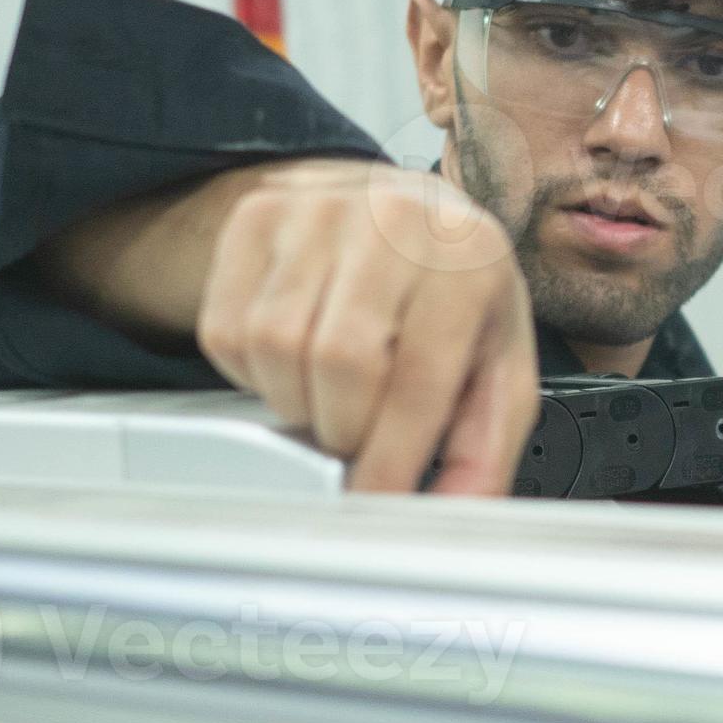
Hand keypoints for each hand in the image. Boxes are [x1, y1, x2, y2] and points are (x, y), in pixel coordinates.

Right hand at [48, 158, 539, 494]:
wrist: (401, 208)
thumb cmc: (454, 294)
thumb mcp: (496, 363)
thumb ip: (484, 447)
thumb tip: (456, 514)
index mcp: (468, 261)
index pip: (420, 378)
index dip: (391, 457)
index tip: (373, 501)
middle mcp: (394, 221)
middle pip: (339, 363)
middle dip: (340, 428)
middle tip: (355, 436)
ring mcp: (317, 210)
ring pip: (273, 346)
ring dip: (296, 401)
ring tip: (330, 394)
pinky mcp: (256, 219)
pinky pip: (226, 329)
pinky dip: (253, 372)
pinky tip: (295, 359)